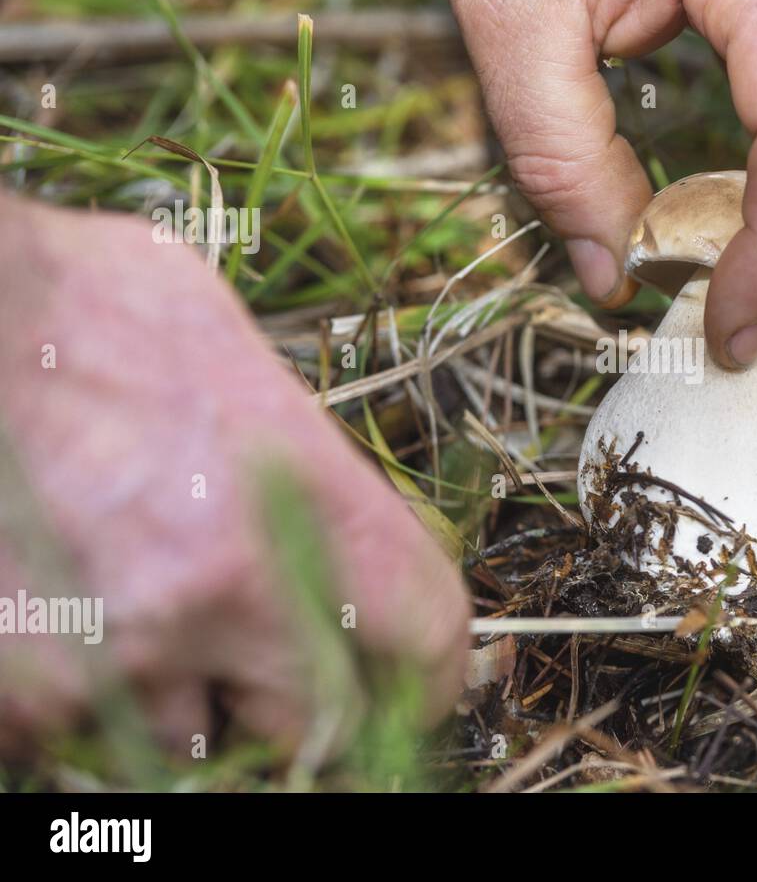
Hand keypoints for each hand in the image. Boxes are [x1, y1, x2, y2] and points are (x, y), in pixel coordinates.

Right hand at [0, 194, 468, 757]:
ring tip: (140, 612)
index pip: (425, 636)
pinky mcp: (22, 687)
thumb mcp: (242, 358)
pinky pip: (77, 734)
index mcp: (313, 503)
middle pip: (318, 721)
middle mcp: (231, 595)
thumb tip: (337, 520)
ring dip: (181, 696)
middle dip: (294, 698)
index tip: (411, 681)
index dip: (427, 671)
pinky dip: (81, 696)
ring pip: (190, 738)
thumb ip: (304, 462)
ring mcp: (121, 651)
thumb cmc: (94, 308)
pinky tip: (66, 618)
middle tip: (264, 661)